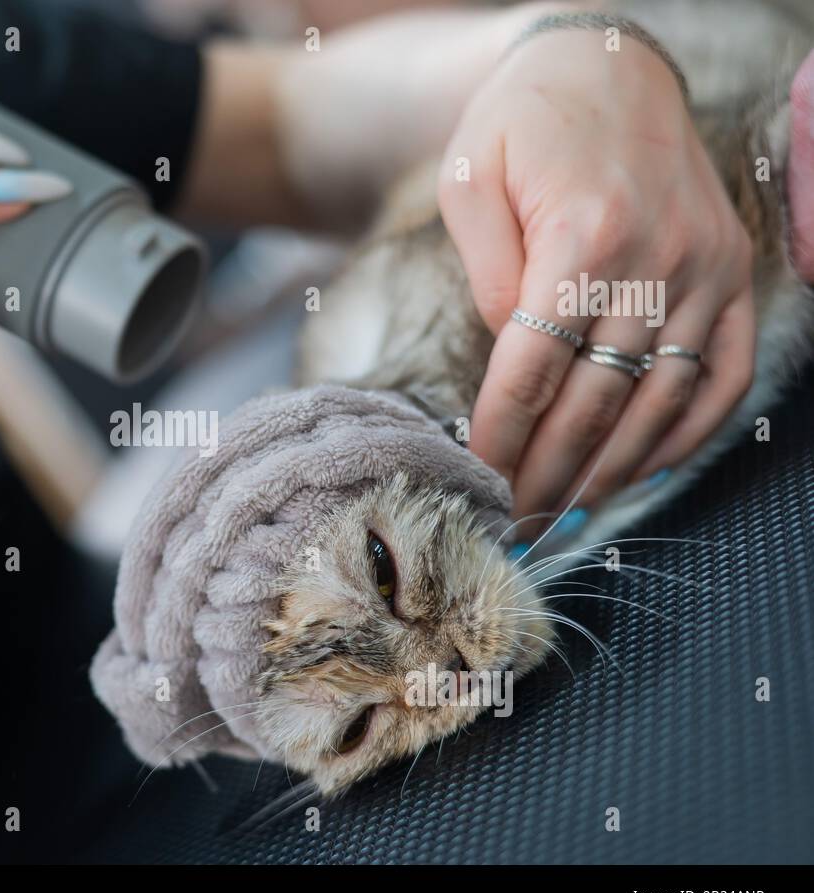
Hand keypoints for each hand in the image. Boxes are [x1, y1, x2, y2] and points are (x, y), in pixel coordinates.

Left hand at [438, 27, 754, 528]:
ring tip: (566, 511)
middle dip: (548, 472)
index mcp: (583, 235)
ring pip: (661, 402)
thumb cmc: (521, 121)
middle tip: (514, 520)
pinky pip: (723, 375)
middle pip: (595, 400)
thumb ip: (488, 277)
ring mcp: (706, 269)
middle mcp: (657, 259)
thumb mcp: (469, 182)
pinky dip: (686, 433)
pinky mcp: (732, 272)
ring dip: (610, 469)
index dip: (502, 436)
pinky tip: (641, 469)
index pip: (533, 370)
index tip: (477, 476)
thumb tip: (509, 359)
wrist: (606, 63)